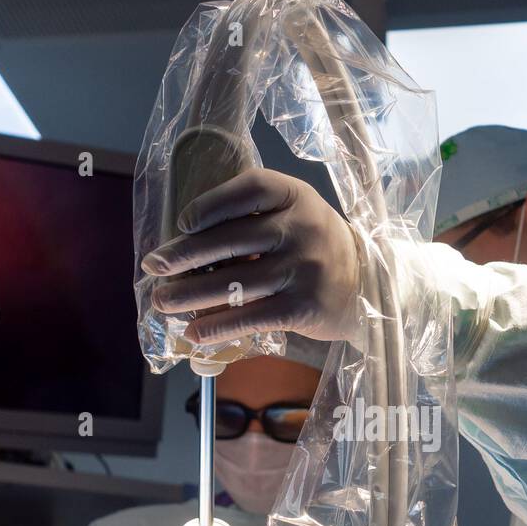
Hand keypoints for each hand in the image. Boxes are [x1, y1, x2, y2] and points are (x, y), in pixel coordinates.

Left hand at [141, 169, 360, 345]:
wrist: (372, 286)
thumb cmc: (318, 247)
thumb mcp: (299, 215)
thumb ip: (256, 218)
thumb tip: (188, 243)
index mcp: (296, 197)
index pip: (247, 190)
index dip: (210, 204)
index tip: (182, 223)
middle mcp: (301, 229)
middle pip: (232, 241)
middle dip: (184, 256)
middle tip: (154, 267)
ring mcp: (303, 270)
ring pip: (235, 284)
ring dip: (191, 296)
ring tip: (162, 303)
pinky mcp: (303, 308)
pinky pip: (251, 318)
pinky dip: (218, 327)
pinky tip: (194, 334)